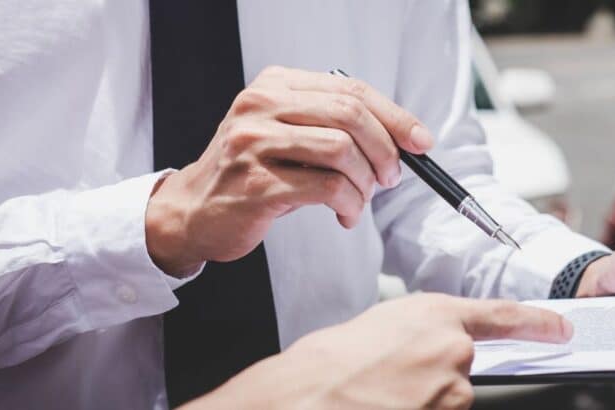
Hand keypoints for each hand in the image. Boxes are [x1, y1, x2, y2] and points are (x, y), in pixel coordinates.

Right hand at [146, 67, 434, 274]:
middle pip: (350, 114)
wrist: (193, 211)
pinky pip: (327, 188)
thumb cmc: (252, 175)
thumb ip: (335, 126)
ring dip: (366, 182)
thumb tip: (404, 139)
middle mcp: (261, 106)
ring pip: (342, 151)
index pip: (351, 89)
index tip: (421, 141)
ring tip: (361, 200)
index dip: (394, 116)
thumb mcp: (288, 135)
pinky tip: (345, 214)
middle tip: (392, 178)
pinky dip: (350, 204)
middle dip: (385, 150)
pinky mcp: (255, 185)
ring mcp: (254, 144)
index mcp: (275, 85)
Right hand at [182, 294, 572, 409]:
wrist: (308, 397)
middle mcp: (453, 350)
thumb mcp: (377, 327)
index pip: (502, 316)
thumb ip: (416, 335)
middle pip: (462, 370)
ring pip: (448, 400)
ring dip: (422, 401)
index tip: (561, 329)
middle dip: (433, 377)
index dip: (537, 323)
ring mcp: (452, 391)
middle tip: (388, 379)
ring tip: (379, 395)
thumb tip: (423, 352)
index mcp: (436, 314)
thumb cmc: (326, 364)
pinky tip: (385, 405)